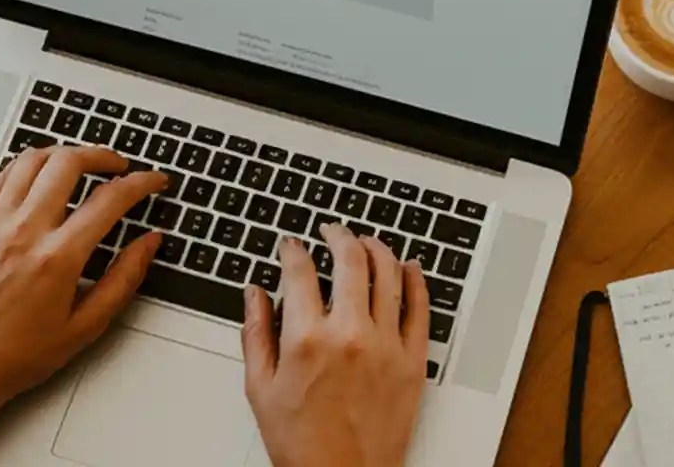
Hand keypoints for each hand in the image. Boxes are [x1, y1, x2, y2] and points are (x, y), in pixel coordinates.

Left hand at [0, 146, 167, 466]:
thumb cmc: (16, 355)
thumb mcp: (87, 326)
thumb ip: (124, 278)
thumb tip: (149, 243)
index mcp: (57, 259)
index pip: (110, 199)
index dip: (141, 183)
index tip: (153, 181)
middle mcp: (22, 233)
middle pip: (68, 163)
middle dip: (102, 155)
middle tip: (117, 166)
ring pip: (31, 161)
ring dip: (62, 155)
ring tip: (79, 165)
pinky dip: (23, 170)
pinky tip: (36, 181)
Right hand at [243, 223, 429, 466]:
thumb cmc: (302, 443)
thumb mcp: (261, 388)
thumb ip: (256, 333)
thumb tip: (254, 293)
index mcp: (307, 340)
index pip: (301, 272)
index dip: (293, 249)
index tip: (291, 245)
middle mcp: (350, 335)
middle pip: (350, 261)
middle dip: (339, 236)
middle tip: (333, 230)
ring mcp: (386, 345)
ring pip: (388, 275)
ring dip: (377, 249)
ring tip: (368, 242)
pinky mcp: (413, 360)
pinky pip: (420, 308)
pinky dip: (415, 280)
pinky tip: (409, 267)